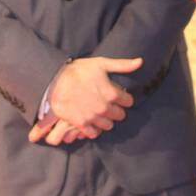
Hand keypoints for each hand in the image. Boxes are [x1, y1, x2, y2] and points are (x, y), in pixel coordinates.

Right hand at [27, 55, 142, 144]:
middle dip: (117, 110)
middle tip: (109, 104)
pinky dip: (93, 129)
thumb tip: (140, 61)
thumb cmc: (78, 70)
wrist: (54, 80)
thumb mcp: (101, 63)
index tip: (119, 95)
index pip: (128, 101)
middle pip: (120, 115)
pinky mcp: (81, 124)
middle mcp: (105, 107)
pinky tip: (91, 121)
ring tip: (100, 112)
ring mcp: (93, 117)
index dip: (124, 98)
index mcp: (112, 93)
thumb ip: (122, 65)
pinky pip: (93, 133)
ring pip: (108, 125)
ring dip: (106, 120)